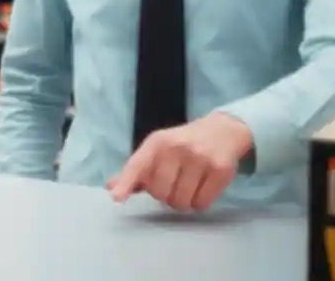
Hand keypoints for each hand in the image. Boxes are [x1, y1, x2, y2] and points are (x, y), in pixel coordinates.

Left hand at [106, 112, 252, 211]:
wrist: (222, 130)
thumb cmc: (183, 144)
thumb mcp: (158, 148)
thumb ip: (136, 169)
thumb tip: (111, 187)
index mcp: (157, 142)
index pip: (137, 165)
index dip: (126, 182)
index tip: (117, 197)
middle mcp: (177, 148)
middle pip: (160, 193)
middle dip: (165, 194)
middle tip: (174, 181)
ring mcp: (200, 159)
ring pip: (181, 202)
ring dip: (183, 200)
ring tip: (188, 183)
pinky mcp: (220, 171)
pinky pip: (201, 204)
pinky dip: (199, 202)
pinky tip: (202, 186)